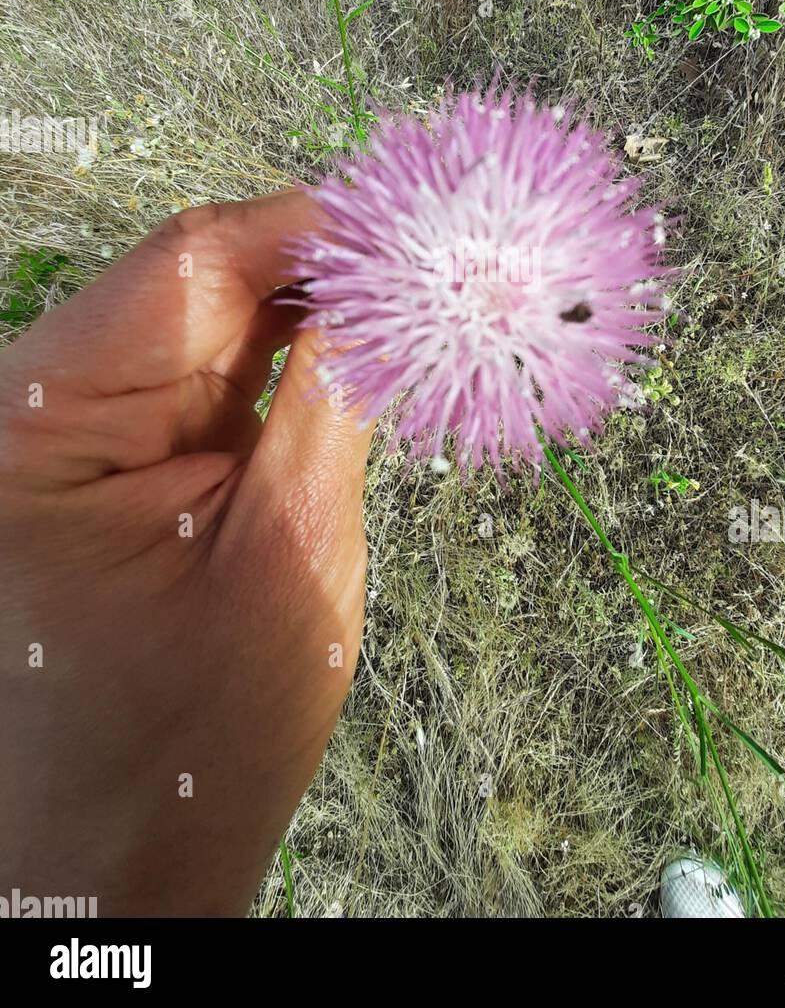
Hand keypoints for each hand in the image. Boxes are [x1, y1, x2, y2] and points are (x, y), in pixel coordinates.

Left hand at [0, 191, 371, 916]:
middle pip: (207, 279)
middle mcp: (49, 403)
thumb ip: (337, 398)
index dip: (318, 225)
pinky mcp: (137, 453)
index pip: (190, 263)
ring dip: (328, 309)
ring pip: (226, 317)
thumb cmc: (194, 738)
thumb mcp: (287, 554)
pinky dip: (308, 358)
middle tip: (451, 262)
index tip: (426, 221)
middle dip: (335, 265)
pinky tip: (380, 354)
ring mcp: (91, 427)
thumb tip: (398, 279)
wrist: (128, 854)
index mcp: (42, 420)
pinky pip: (230, 371)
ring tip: (432, 304)